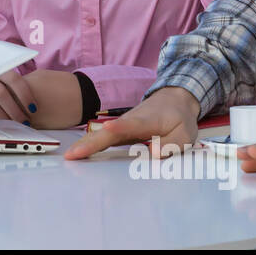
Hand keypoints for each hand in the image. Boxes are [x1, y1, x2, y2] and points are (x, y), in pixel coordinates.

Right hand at [63, 87, 199, 159]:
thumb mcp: (186, 133)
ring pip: (100, 135)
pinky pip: (102, 138)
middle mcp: (129, 121)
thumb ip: (172, 144)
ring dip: (85, 144)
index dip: (120, 127)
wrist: (173, 98)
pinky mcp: (118, 131)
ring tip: (70, 156)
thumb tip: (154, 153)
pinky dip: (88, 145)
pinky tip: (77, 153)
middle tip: (73, 154)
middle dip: (91, 143)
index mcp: (147, 121)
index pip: (131, 124)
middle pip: (107, 132)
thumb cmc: (179, 117)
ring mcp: (121, 125)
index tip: (107, 128)